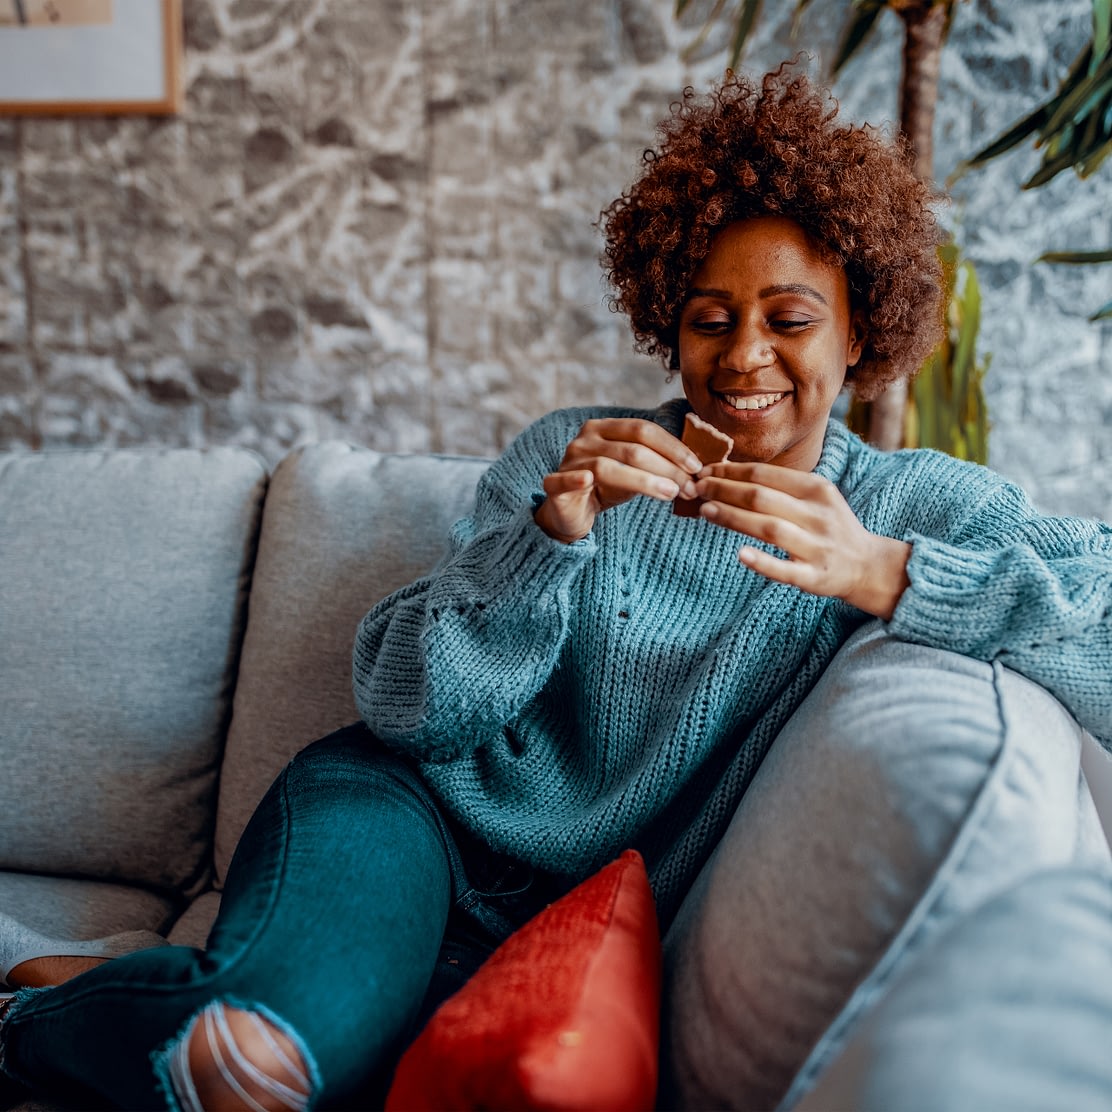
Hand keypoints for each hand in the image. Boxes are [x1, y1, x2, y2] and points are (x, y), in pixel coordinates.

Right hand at [535, 418, 701, 542]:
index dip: (672, 447)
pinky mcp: (554, 485)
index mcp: (605, 428)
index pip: (643, 430)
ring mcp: (569, 461)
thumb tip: (696, 471)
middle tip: (690, 487)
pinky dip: (575, 479)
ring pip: (608, 466)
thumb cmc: (606, 488)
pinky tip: (588, 480)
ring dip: (644, 481)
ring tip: (671, 494)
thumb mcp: (634, 471)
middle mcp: (585, 439)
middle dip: (666, 468)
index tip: (697, 467)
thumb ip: (658, 465)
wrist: (570, 513)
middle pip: (631, 448)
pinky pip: (564, 480)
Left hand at [694, 462, 910, 619]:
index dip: (730, 472)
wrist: (866, 565)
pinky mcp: (815, 577)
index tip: (704, 471)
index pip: (764, 474)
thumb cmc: (828, 527)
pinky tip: (740, 554)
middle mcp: (818, 515)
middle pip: (762, 498)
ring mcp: (817, 547)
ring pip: (769, 528)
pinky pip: (786, 569)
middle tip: (696, 488)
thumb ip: (779, 486)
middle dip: (724, 490)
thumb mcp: (815, 497)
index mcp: (816, 489)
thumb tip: (729, 474)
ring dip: (734, 519)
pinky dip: (763, 562)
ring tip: (706, 511)